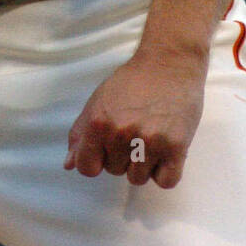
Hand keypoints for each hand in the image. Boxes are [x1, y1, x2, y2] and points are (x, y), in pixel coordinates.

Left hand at [63, 47, 208, 188]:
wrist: (169, 63)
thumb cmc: (133, 81)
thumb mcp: (99, 100)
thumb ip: (81, 133)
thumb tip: (70, 164)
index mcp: (98, 122)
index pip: (87, 168)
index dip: (95, 161)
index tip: (105, 150)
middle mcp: (122, 133)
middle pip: (114, 171)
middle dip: (121, 156)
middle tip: (133, 130)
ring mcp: (149, 142)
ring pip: (138, 179)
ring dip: (143, 164)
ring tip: (149, 137)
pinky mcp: (176, 147)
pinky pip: (165, 182)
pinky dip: (164, 171)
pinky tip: (164, 150)